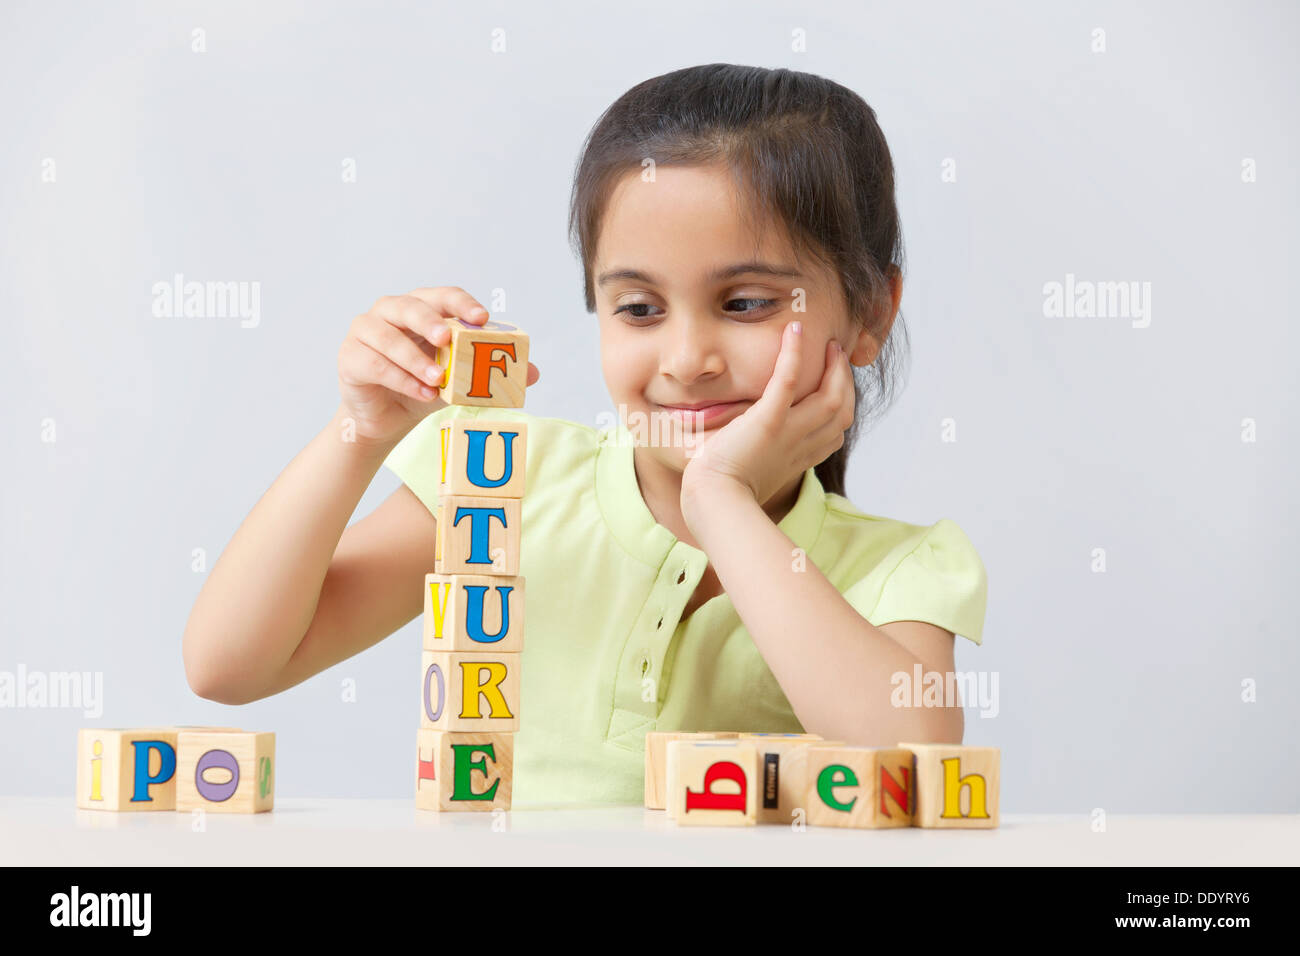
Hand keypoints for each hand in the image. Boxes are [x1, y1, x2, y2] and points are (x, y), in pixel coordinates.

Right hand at [336, 286, 539, 446]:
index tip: (481, 318)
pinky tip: (421, 392)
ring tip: (438, 378)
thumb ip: (490, 372)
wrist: (386, 419)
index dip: (461, 303)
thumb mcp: (460, 380)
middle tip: (447, 337)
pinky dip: (401, 379)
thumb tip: (534, 373)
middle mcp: (390, 311)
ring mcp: (366, 331)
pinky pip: (376, 364)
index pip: (442, 296)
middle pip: (410, 306)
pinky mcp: (350, 356)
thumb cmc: (421, 386)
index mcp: (420, 307)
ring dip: (415, 358)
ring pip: (389, 337)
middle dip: (430, 320)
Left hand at [680, 320, 853, 517]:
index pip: (836, 432)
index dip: (842, 406)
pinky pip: (787, 381)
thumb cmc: (721, 496)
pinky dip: (794, 353)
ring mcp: (788, 433)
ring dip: (833, 367)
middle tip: (837, 356)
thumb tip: (748, 454)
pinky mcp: (768, 421)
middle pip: (843, 411)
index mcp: (798, 460)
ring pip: (830, 397)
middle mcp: (801, 447)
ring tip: (829, 344)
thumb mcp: (750, 477)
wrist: (712, 502)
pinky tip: (795, 329)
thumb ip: (758, 461)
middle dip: (845, 381)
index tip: (835, 386)